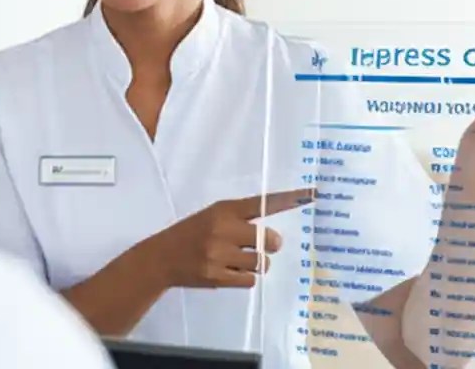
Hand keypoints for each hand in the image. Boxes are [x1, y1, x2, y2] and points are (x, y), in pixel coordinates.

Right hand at [142, 188, 314, 288]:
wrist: (161, 257)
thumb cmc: (190, 234)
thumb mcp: (211, 216)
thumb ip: (238, 220)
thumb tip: (273, 236)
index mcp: (223, 209)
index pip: (262, 202)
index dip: (289, 199)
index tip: (312, 194)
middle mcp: (223, 229)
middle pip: (267, 239)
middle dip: (269, 245)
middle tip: (259, 246)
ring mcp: (219, 254)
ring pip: (260, 262)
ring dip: (255, 263)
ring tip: (238, 260)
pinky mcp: (217, 276)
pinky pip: (249, 279)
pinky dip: (244, 277)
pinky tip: (230, 271)